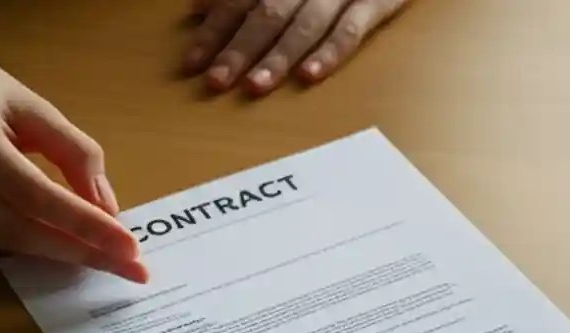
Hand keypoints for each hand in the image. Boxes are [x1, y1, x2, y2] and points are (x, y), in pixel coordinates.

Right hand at [0, 44, 145, 281]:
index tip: (129, 247)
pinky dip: (26, 245)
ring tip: (101, 254)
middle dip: (78, 250)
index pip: (34, 192)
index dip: (84, 224)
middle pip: (17, 227)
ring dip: (56, 251)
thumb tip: (107, 210)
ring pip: (3, 241)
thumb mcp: (34, 106)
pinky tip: (54, 240)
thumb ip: (75, 152)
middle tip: (128, 267)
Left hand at [184, 0, 411, 94]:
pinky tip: (310, 75)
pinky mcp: (377, 2)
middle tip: (217, 82)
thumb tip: (199, 6)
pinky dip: (331, 52)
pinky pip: (352, 30)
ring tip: (255, 86)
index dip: (214, 30)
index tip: (192, 62)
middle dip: (240, 49)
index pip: (239, 0)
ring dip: (279, 56)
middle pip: (268, 14)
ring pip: (305, 25)